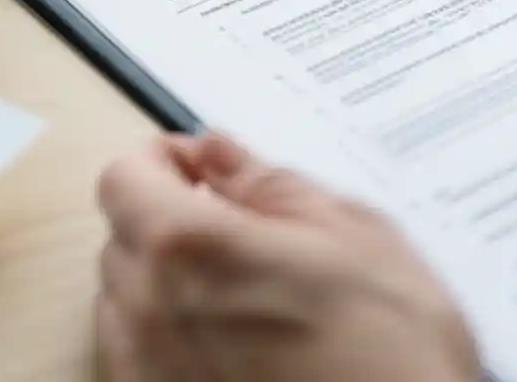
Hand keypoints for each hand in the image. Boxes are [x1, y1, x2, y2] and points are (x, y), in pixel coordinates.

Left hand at [95, 134, 478, 381]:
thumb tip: (223, 155)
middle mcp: (149, 311)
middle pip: (123, 236)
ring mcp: (147, 371)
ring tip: (246, 295)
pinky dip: (169, 337)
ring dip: (168, 282)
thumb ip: (271, 186)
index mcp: (191, 246)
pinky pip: (135, 359)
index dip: (163, 161)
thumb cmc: (393, 350)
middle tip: (244, 230)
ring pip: (125, 300)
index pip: (124, 178)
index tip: (204, 169)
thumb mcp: (354, 234)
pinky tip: (233, 344)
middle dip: (172, 219)